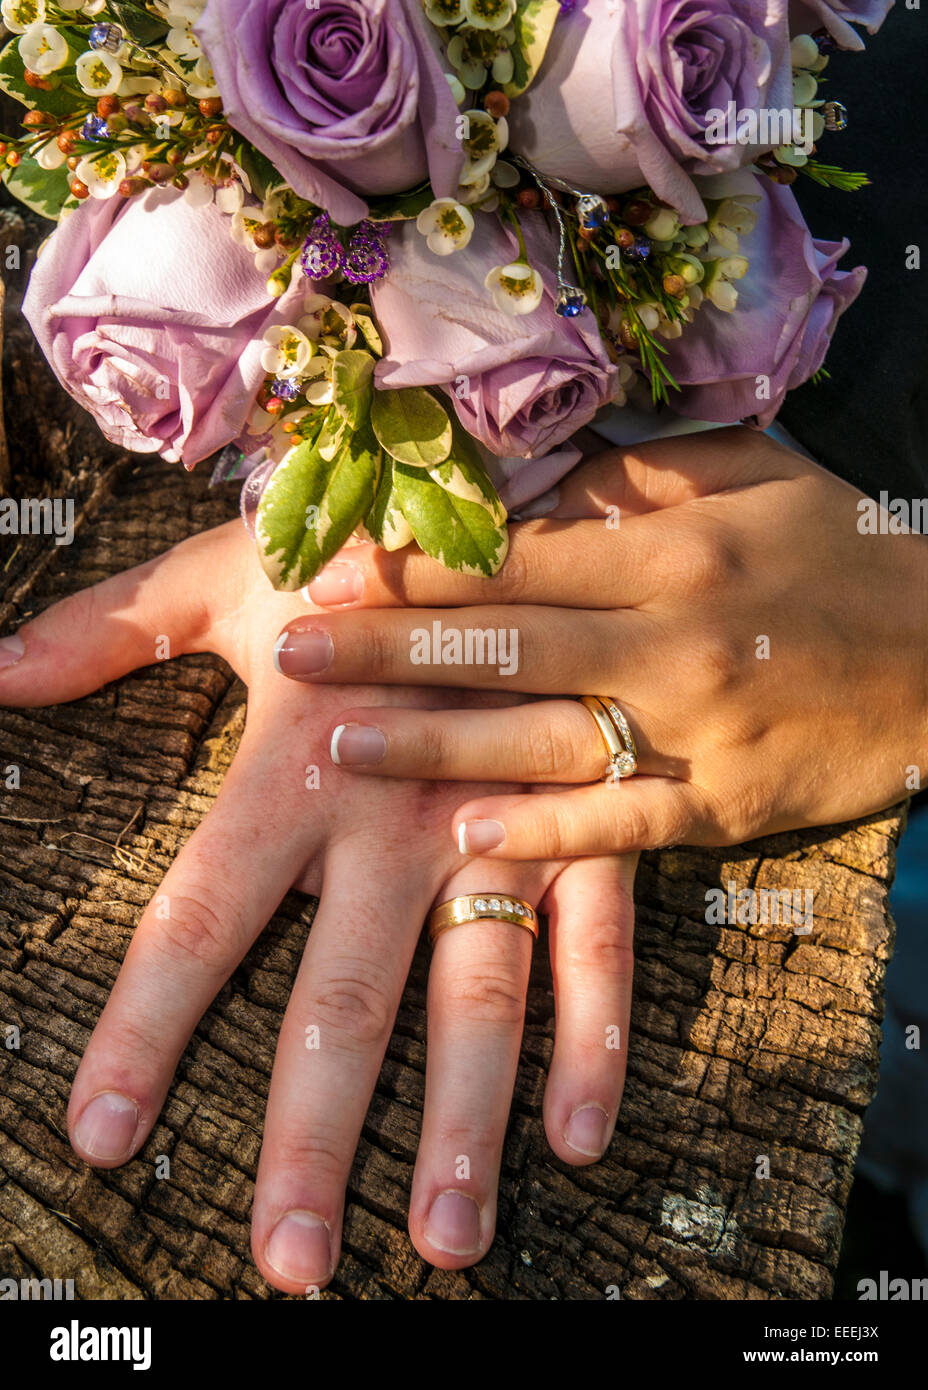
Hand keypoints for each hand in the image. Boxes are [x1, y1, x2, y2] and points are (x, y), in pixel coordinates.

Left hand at [0, 519, 635, 1287]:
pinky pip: (596, 939)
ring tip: (447, 1238)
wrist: (508, 495)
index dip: (144, 1030)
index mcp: (293, 763)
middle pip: (343, 996)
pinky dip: (593, 1035)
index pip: (200, 916)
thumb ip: (106, 630)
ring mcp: (500, 823)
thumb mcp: (225, 575)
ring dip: (463, 1120)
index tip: (103, 1136)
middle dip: (314, 1133)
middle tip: (292, 1258)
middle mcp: (395, 813)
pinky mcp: (584, 820)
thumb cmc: (357, 543)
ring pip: (477, 993)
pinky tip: (578, 1135)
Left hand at [272, 427, 927, 859]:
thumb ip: (640, 473)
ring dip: (432, 748)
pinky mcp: (722, 806)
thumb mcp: (756, 478)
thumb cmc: (846, 553)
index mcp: (673, 547)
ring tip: (337, 749)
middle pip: (503, 644)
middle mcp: (671, 637)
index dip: (413, 564)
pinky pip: (615, 824)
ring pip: (540, 741)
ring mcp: (695, 730)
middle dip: (388, 649)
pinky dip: (539, 833)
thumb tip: (532, 479)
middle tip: (293, 654)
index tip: (327, 567)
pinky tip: (461, 835)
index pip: (515, 555)